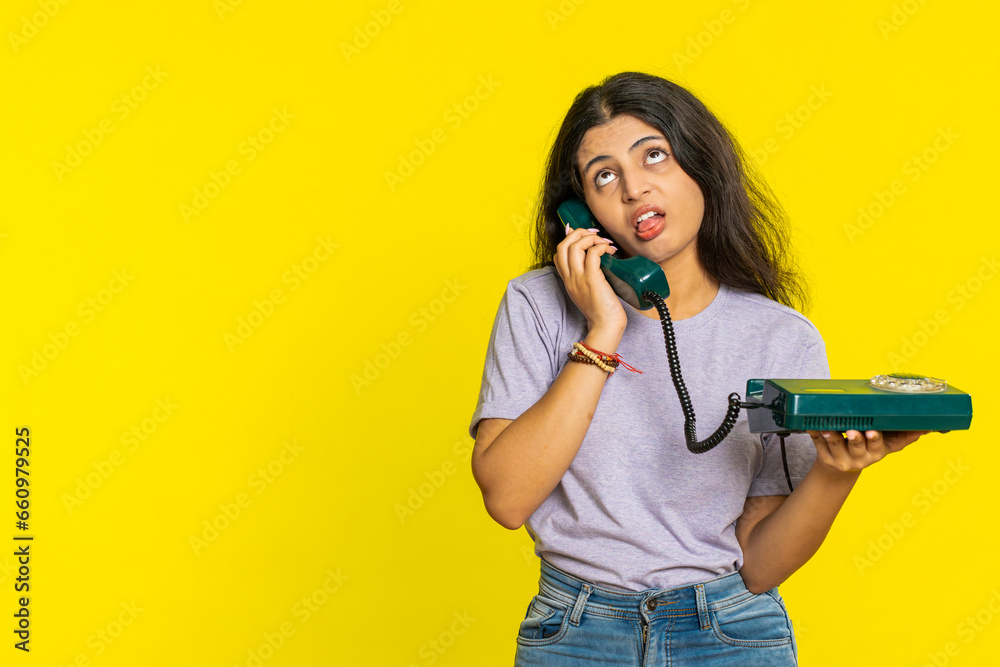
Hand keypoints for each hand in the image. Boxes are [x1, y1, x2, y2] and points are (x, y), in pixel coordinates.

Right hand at [553, 225, 626, 333]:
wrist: (605, 325)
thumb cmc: (601, 309)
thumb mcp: (587, 290)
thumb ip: (587, 275)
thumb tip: (595, 257)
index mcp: (567, 280)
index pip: (558, 253)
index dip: (570, 240)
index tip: (585, 238)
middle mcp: (570, 277)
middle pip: (563, 245)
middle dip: (578, 233)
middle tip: (594, 234)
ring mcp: (579, 278)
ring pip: (575, 246)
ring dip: (591, 238)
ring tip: (604, 242)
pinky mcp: (592, 279)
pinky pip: (592, 253)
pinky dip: (601, 247)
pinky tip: (610, 251)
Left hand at [807, 430, 929, 472]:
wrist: (840, 470)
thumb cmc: (867, 450)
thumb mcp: (886, 446)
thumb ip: (904, 437)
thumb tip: (928, 427)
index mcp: (875, 453)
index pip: (876, 446)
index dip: (874, 439)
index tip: (873, 431)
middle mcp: (858, 457)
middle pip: (857, 446)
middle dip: (855, 438)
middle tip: (854, 431)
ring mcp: (839, 457)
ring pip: (835, 444)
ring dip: (832, 435)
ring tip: (828, 428)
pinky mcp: (823, 455)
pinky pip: (817, 443)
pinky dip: (814, 434)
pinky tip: (812, 426)